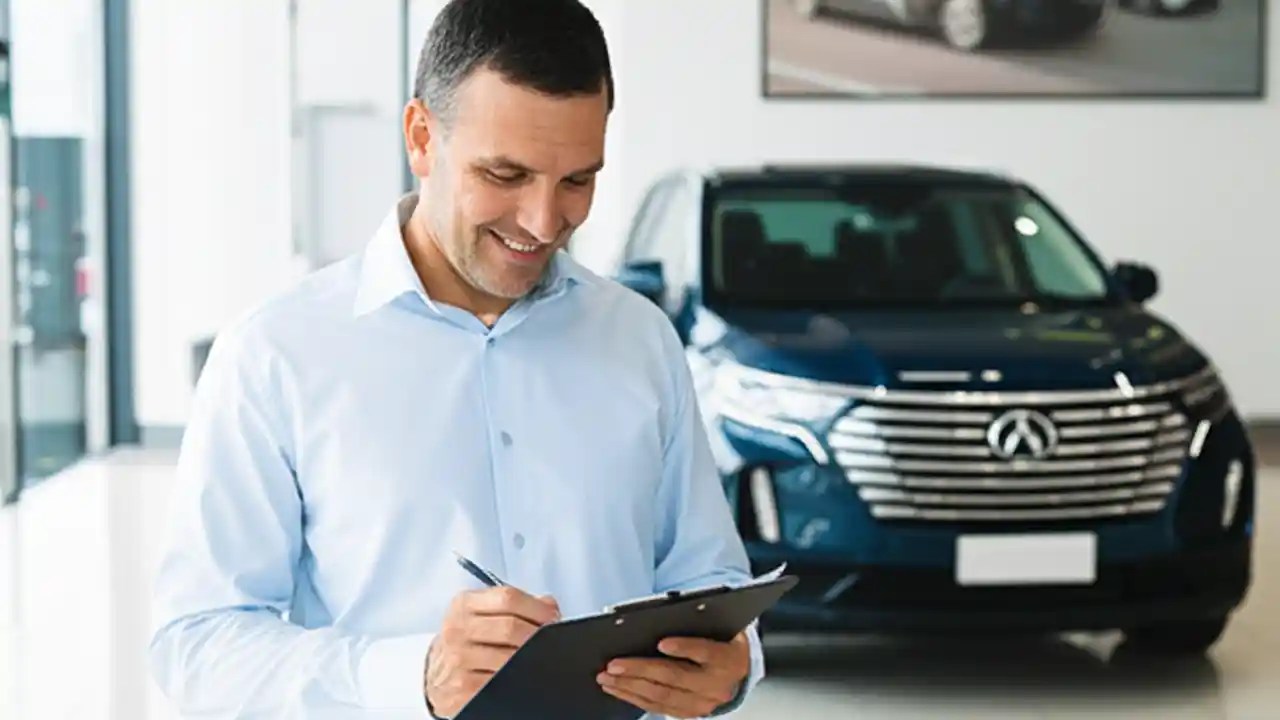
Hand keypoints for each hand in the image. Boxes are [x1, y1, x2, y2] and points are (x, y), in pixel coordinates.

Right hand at [423, 586, 559, 717]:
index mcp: (464, 604)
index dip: (537, 607)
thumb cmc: (466, 641)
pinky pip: (502, 681)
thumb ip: (515, 605)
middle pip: (511, 627)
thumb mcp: (481, 614)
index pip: (508, 598)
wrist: (436, 675)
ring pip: (510, 656)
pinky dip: (517, 678)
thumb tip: (549, 606)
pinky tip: (518, 675)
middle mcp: (457, 629)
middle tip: (550, 640)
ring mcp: (458, 658)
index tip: (552, 617)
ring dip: (530, 658)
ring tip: (534, 658)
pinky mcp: (462, 686)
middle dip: (538, 635)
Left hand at [597, 630, 749, 718]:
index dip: (684, 648)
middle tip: (614, 664)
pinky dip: (634, 697)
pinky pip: (658, 707)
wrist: (739, 669)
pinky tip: (618, 688)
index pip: (706, 652)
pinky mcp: (689, 712)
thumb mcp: (717, 626)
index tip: (662, 642)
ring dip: (630, 686)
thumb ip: (695, 622)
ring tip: (607, 676)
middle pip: (675, 677)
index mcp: (727, 658)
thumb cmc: (722, 640)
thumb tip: (659, 616)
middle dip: (641, 670)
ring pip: (662, 696)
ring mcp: (703, 703)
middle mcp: (717, 685)